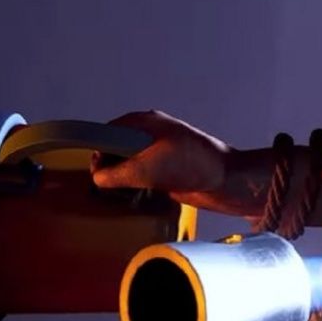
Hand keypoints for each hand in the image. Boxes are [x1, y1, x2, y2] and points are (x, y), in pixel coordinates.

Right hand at [90, 110, 255, 215]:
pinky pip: (142, 176)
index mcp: (146, 123)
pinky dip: (135, 186)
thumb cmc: (192, 165)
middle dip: (109, 167)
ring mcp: (161, 152)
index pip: (109, 132)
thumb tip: (97, 178)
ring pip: (129, 164)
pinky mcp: (168, 170)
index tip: (93, 171)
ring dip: (122, 179)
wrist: (228, 181)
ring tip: (119, 193)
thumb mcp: (145, 169)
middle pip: (117, 149)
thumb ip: (115, 173)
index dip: (99, 151)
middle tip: (106, 186)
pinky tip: (134, 197)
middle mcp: (152, 134)